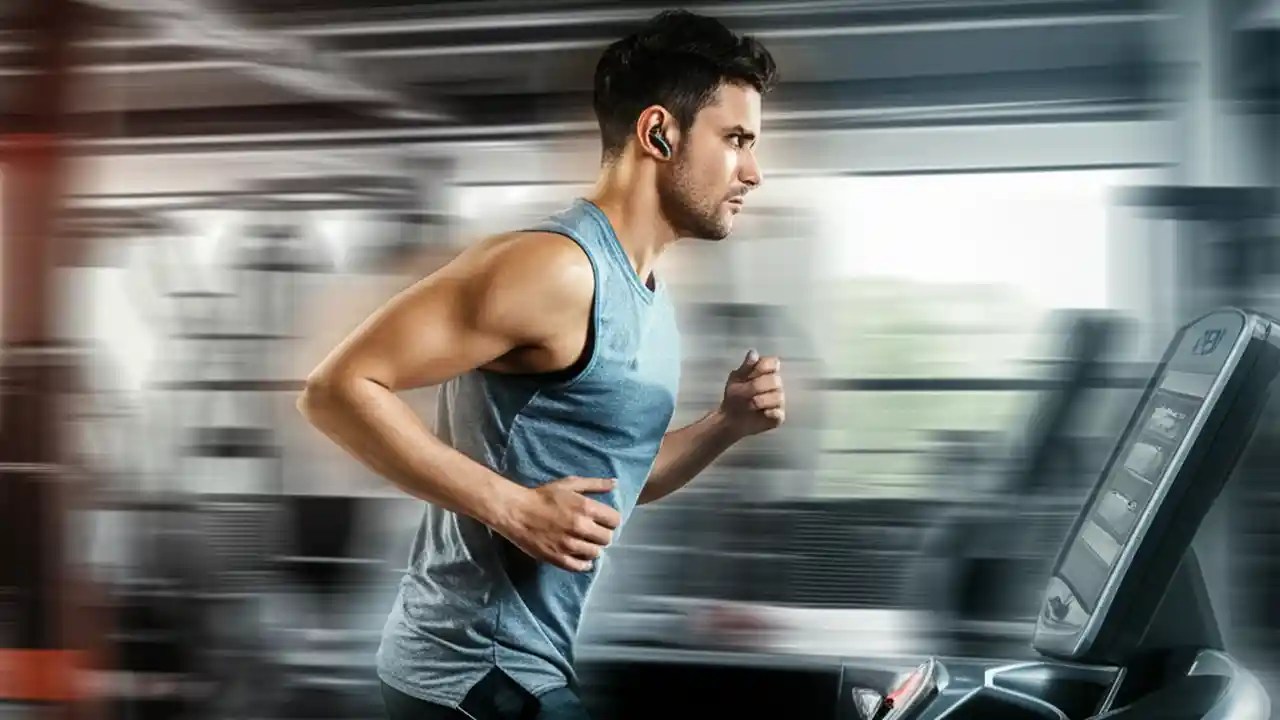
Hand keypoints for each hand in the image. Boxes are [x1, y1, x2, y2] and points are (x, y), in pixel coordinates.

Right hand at [496, 476, 621, 571]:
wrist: (517, 511)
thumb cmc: (543, 496)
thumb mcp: (569, 484)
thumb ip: (595, 484)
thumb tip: (615, 483)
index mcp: (586, 507)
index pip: (615, 521)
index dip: (611, 520)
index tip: (604, 520)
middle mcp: (580, 527)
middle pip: (607, 538)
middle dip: (602, 534)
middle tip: (593, 532)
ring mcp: (569, 545)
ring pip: (596, 553)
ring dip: (592, 547)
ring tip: (584, 542)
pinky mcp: (558, 558)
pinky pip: (580, 566)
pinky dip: (584, 563)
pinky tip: (580, 556)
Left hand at [720, 349, 785, 437]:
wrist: (730, 418)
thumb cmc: (734, 396)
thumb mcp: (736, 379)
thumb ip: (746, 367)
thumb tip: (753, 353)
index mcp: (766, 372)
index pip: (773, 363)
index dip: (763, 368)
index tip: (751, 375)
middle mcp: (775, 385)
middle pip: (775, 380)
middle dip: (757, 386)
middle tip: (744, 393)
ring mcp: (778, 400)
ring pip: (777, 396)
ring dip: (761, 400)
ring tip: (750, 404)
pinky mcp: (778, 416)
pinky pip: (778, 413)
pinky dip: (769, 412)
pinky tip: (761, 412)